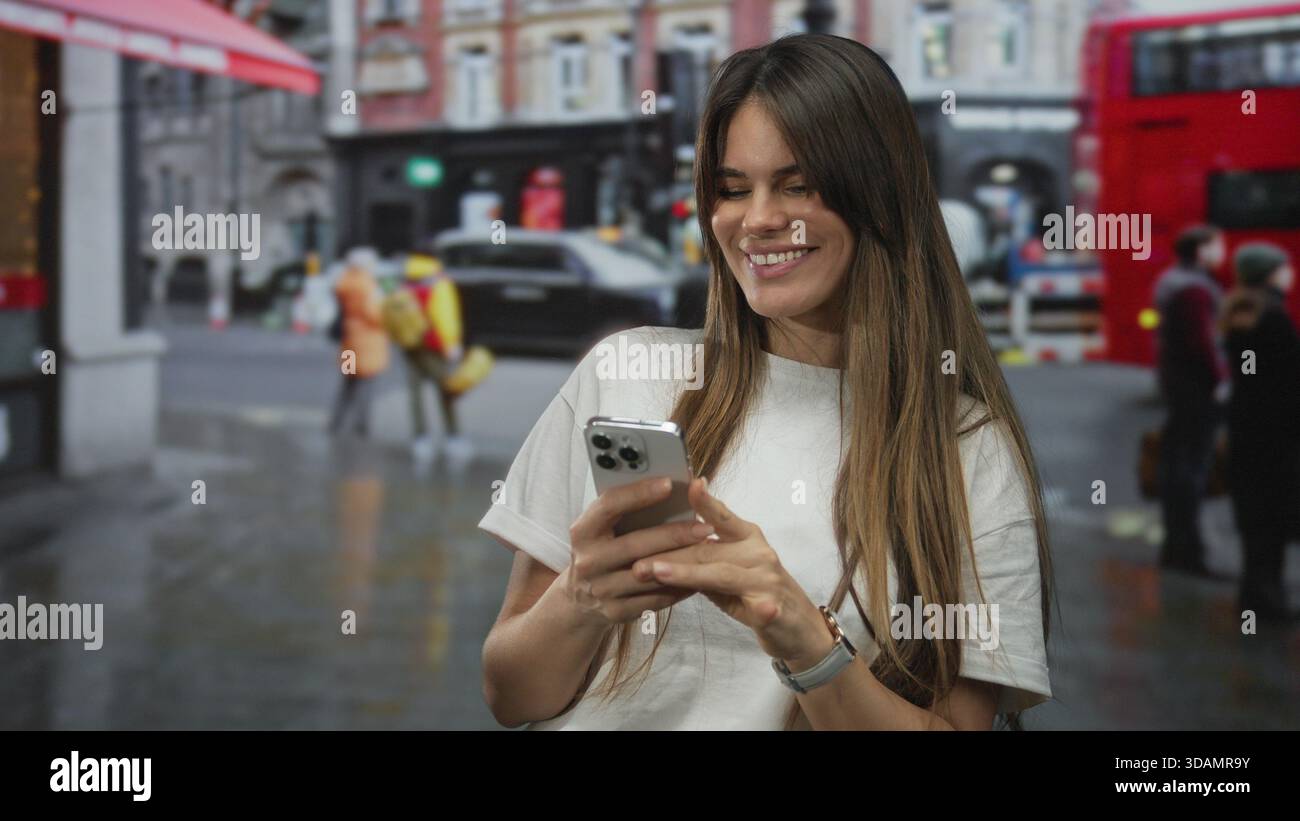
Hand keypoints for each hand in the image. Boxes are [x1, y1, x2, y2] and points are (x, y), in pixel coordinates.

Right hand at [563, 476, 715, 627]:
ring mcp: (601, 589)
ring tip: (708, 551)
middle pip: (635, 545)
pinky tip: (699, 576)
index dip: (638, 493)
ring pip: (649, 575)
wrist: (580, 599)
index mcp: (583, 531)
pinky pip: (654, 600)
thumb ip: (626, 510)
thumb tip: (670, 485)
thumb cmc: (601, 550)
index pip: (609, 506)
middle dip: (674, 534)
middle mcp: (588, 561)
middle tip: (705, 526)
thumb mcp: (601, 528)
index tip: (669, 483)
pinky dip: (679, 588)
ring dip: (682, 563)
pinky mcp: (616, 612)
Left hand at [630, 478, 832, 669]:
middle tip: (637, 559)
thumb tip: (661, 547)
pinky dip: (740, 607)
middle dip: (670, 554)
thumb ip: (704, 558)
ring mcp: (767, 580)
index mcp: (747, 537)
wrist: (799, 628)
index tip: (690, 484)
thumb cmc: (756, 593)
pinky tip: (741, 608)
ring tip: (657, 573)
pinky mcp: (773, 609)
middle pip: (708, 549)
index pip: (722, 516)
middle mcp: (759, 552)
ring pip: (721, 574)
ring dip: (687, 574)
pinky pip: (750, 606)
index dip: (706, 501)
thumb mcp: (729, 571)